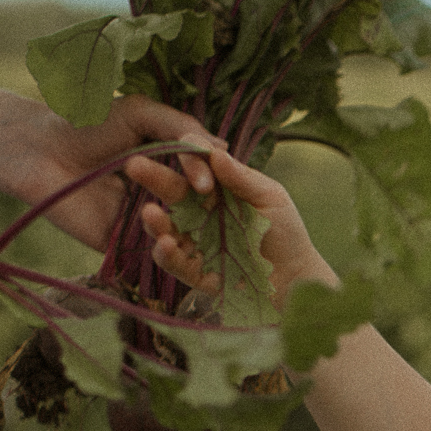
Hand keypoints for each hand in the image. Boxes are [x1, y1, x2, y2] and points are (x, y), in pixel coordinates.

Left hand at [12, 95, 220, 250]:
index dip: (216, 178)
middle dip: (205, 203)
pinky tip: (162, 237)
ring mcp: (147, 225)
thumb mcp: (139, 113)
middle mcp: (166, 199)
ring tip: (180, 206)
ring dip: (184, 226)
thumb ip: (180, 127)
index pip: (208, 179)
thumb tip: (223, 149)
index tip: (210, 175)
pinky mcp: (126, 247)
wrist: (39, 149)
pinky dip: (162, 250)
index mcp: (174, 167)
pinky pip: (151, 255)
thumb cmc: (87, 124)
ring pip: (181, 234)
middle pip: (201, 209)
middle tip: (203, 191)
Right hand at [127, 146, 334, 307]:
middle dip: (152, 177)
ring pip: (164, 227)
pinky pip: (174, 262)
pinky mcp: (194, 272)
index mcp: (216, 188)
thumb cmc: (285, 232)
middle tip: (134, 165)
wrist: (297, 277)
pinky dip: (167, 253)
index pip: (194, 164)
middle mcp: (199, 211)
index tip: (197, 172)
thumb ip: (242, 178)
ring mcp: (193, 241)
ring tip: (149, 213)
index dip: (190, 160)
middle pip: (170, 191)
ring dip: (154, 221)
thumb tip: (214, 153)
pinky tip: (164, 244)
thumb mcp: (269, 198)